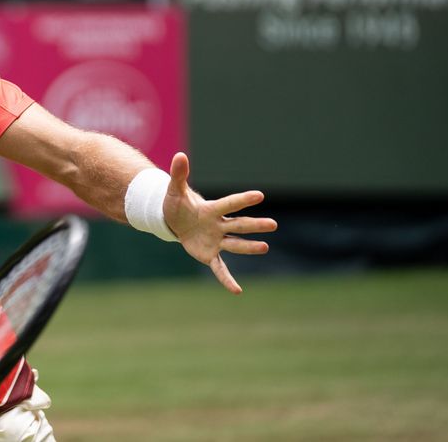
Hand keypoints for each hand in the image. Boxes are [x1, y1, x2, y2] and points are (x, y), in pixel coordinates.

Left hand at [162, 152, 277, 293]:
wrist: (175, 221)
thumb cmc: (177, 205)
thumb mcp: (175, 191)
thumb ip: (179, 175)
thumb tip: (179, 155)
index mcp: (212, 209)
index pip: (229, 204)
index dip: (242, 200)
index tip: (259, 195)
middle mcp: (219, 225)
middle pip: (239, 225)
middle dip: (254, 225)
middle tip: (272, 224)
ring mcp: (217, 240)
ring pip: (235, 245)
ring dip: (249, 247)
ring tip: (265, 247)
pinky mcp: (210, 255)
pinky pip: (220, 268)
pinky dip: (227, 280)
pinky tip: (237, 291)